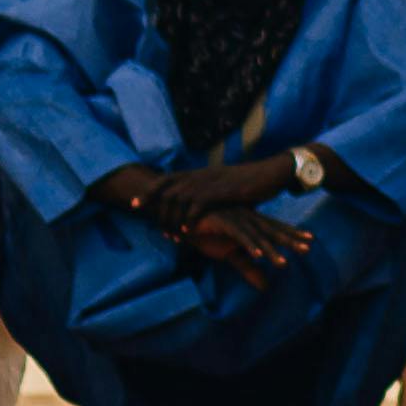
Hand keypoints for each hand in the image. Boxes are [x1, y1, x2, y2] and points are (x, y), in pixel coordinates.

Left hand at [148, 153, 318, 227]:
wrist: (271, 173)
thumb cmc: (248, 183)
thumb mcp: (223, 187)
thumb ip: (208, 196)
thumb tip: (195, 210)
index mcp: (200, 173)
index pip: (166, 179)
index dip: (149, 191)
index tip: (134, 204)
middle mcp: (201, 175)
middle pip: (166, 188)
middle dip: (150, 203)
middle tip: (142, 218)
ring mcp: (211, 182)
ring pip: (179, 199)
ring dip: (170, 217)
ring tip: (167, 232)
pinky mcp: (222, 192)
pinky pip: (198, 206)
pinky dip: (189, 220)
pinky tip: (187, 232)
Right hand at [176, 204, 310, 279]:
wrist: (179, 216)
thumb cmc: (205, 233)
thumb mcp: (230, 255)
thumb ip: (248, 268)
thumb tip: (266, 287)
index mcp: (249, 223)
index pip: (275, 229)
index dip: (292, 235)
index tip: (311, 240)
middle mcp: (246, 218)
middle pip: (272, 231)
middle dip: (290, 240)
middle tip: (308, 247)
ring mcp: (235, 218)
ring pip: (258, 237)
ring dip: (271, 250)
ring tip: (283, 264)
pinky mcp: (222, 221)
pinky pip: (239, 235)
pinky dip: (249, 246)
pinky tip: (258, 255)